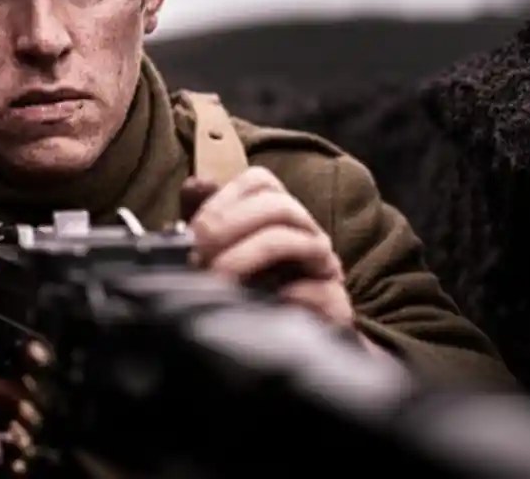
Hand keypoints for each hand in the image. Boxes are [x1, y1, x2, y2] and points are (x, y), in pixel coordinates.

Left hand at [181, 167, 355, 328]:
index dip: (222, 200)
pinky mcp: (335, 303)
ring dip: (248, 256)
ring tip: (219, 277)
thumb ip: (206, 218)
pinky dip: (284, 295)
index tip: (194, 229)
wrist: (284, 346)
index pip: (259, 182)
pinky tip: (255, 306)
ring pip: (297, 241)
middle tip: (199, 253)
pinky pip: (317, 291)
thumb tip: (194, 184)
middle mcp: (306, 232)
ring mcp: (324, 266)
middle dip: (230, 226)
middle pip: (278, 206)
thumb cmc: (250, 290)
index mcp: (279, 213)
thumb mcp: (220, 252)